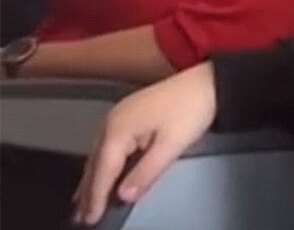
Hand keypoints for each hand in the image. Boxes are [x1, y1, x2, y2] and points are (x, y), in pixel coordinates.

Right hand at [72, 62, 217, 224]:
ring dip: (92, 179)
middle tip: (82, 217)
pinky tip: (103, 174)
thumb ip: (146, 173)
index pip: (102, 171)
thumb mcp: (171, 145)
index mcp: (119, 128)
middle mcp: (112, 121)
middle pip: (95, 164)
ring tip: (85, 202)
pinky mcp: (128, 115)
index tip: (90, 218)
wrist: (207, 82)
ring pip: (99, 155)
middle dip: (88, 192)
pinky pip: (108, 145)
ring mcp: (119, 116)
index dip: (96, 197)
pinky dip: (103, 165)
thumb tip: (124, 195)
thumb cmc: (192, 107)